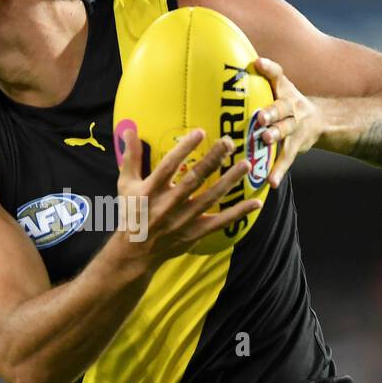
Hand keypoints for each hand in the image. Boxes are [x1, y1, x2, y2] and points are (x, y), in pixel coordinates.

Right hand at [114, 125, 259, 265]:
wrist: (135, 252)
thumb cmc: (131, 213)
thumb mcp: (126, 184)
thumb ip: (131, 157)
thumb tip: (129, 129)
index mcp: (150, 190)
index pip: (169, 166)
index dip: (184, 149)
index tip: (200, 132)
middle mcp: (168, 204)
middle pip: (194, 179)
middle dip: (212, 160)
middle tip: (228, 142)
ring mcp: (183, 220)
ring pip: (210, 198)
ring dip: (229, 181)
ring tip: (245, 164)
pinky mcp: (195, 233)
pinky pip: (220, 222)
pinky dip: (238, 213)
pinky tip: (255, 203)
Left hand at [252, 57, 324, 187]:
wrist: (323, 121)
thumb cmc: (288, 103)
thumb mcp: (281, 87)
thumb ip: (263, 78)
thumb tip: (241, 63)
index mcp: (285, 91)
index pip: (278, 75)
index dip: (270, 69)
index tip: (258, 63)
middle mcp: (292, 107)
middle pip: (282, 107)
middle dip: (271, 111)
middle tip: (260, 115)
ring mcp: (295, 127)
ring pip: (286, 131)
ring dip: (276, 135)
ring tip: (266, 139)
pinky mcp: (296, 146)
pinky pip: (287, 158)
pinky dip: (279, 170)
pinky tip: (271, 182)